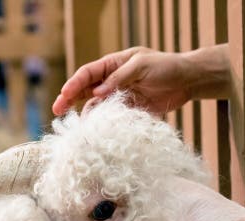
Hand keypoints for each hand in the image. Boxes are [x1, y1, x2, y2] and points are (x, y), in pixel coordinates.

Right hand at [52, 47, 197, 115]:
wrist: (188, 81)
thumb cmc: (166, 66)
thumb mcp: (141, 66)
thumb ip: (119, 78)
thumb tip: (96, 93)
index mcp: (113, 64)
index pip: (88, 73)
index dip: (74, 84)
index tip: (63, 95)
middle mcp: (112, 81)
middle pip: (86, 90)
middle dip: (70, 100)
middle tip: (57, 111)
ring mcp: (120, 97)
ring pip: (96, 107)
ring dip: (86, 115)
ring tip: (78, 126)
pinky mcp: (129, 111)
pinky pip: (112, 119)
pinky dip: (103, 125)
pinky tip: (96, 131)